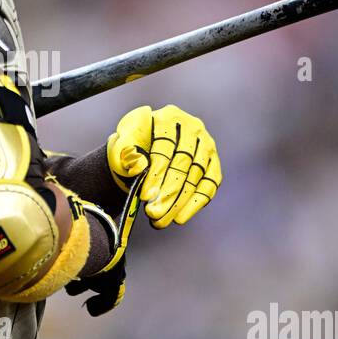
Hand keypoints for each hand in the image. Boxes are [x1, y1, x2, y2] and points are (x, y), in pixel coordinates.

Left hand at [107, 104, 221, 228]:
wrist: (147, 144)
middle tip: (153, 213)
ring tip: (161, 220)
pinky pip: (210, 184)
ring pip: (196, 177)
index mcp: (169, 118)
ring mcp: (206, 145)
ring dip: (179, 202)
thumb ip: (126, 150)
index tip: (145, 196)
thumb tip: (139, 167)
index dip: (155, 174)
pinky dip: (195, 203)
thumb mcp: (123, 140)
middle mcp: (193, 128)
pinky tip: (180, 217)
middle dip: (167, 192)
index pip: (164, 149)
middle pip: (182, 164)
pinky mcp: (213, 162)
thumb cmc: (134, 143)